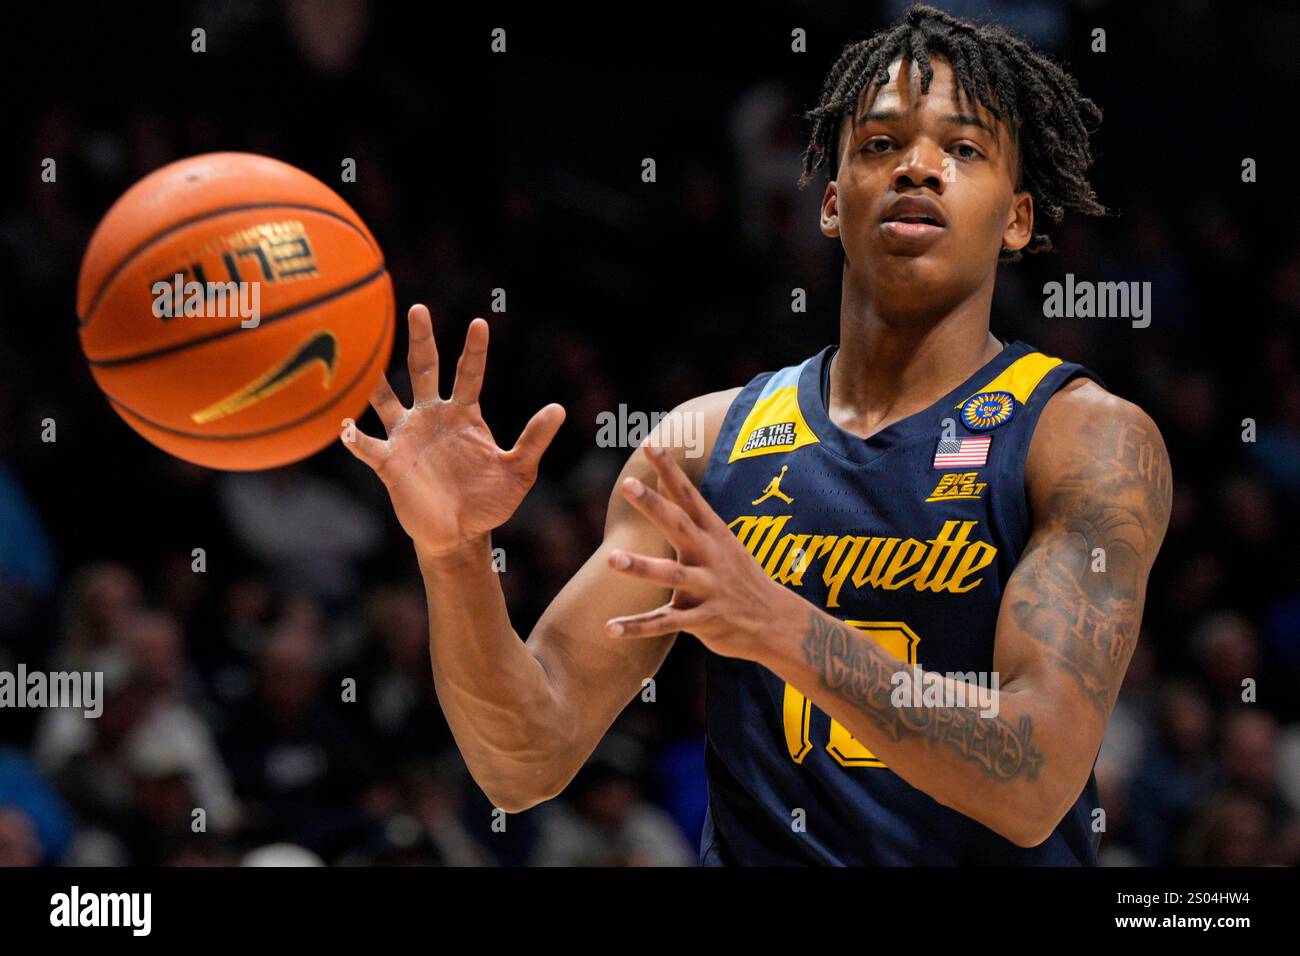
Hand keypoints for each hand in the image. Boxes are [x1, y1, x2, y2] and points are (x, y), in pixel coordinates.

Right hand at [343, 304, 565, 559]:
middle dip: (421, 340)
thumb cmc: (489, 502)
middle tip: (417, 308)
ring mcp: (407, 437)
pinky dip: (353, 437)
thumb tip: (558, 409)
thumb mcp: (518, 471)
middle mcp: (432, 417)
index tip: (480, 323)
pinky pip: (366, 446)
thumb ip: (533, 440)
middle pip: (423, 369)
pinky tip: (344, 426)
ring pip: (385, 399)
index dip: (474, 350)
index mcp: (464, 415)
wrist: (460, 535)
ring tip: (362, 353)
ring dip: (375, 379)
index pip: (468, 374)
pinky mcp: (389, 462)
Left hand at [603, 444, 796, 660]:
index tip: (650, 444)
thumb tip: (662, 480)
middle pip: (680, 526)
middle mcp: (711, 556)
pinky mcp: (704, 620)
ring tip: (611, 559)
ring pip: (673, 575)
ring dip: (642, 567)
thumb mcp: (720, 541)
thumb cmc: (738, 575)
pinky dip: (638, 627)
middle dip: (654, 505)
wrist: (776, 622)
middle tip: (627, 484)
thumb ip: (688, 514)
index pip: (688, 495)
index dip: (670, 470)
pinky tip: (610, 628)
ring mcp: (709, 588)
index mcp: (713, 533)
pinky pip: (666, 623)